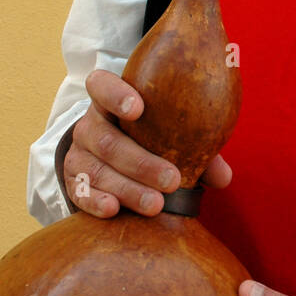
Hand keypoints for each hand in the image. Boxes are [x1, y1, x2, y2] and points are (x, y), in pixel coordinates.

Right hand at [63, 68, 231, 216]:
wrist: (111, 156)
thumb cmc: (149, 137)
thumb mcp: (169, 134)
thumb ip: (196, 149)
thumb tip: (223, 177)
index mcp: (110, 101)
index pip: (102, 86)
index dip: (116, 95)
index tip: (138, 108)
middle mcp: (90, 124)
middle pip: (107, 140)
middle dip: (141, 162)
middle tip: (172, 180)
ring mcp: (79, 153)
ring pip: (97, 170)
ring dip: (128, 188)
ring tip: (156, 204)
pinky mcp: (72, 180)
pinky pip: (80, 192)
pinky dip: (96, 201)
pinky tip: (114, 210)